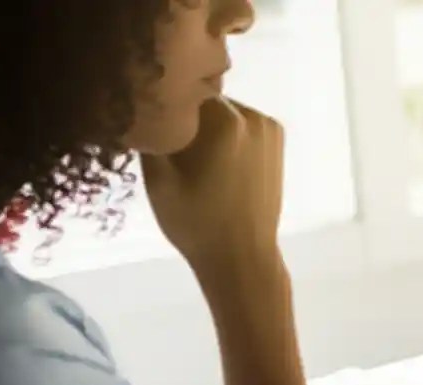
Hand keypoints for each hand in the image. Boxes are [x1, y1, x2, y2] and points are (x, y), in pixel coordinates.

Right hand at [141, 97, 284, 276]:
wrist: (242, 258)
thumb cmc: (195, 223)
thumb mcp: (158, 179)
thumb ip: (152, 131)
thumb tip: (144, 103)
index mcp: (224, 120)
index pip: (183, 88)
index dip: (165, 103)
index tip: (154, 125)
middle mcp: (252, 115)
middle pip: (205, 99)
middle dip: (188, 116)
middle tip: (173, 148)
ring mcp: (269, 127)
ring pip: (225, 111)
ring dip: (209, 126)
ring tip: (197, 162)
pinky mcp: (278, 141)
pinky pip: (243, 125)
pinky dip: (229, 136)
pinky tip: (220, 165)